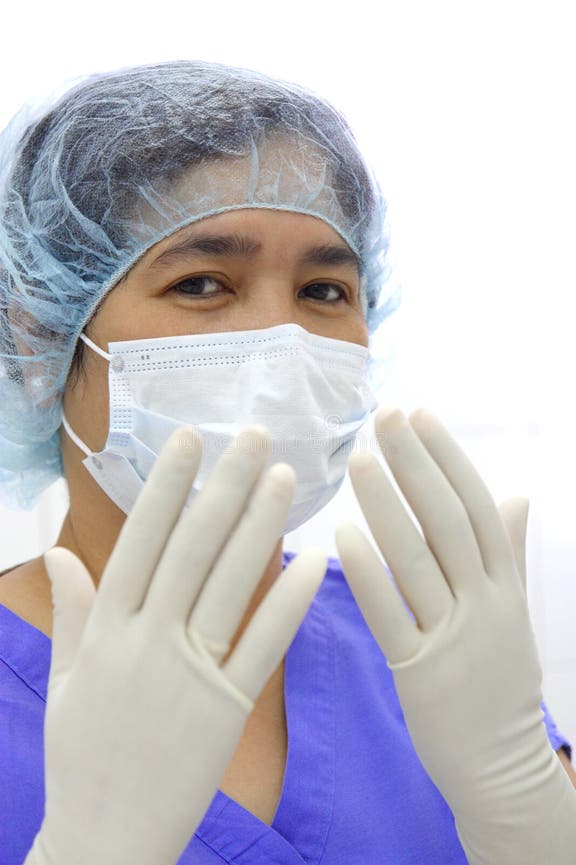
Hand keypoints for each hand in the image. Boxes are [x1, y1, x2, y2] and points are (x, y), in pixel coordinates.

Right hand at [26, 425, 325, 864]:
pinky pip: (263, 646)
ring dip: (259, 526)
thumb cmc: (82, 756)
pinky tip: (316, 560)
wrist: (105, 839)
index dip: (168, 487)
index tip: (191, 439)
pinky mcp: (227, 707)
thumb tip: (61, 555)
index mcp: (106, 630)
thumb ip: (71, 613)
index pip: (141, 541)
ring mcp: (189, 673)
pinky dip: (289, 601)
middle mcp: (148, 641)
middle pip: (192, 549)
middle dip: (224, 487)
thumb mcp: (65, 682)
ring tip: (283, 477)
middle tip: (254, 435)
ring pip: (229, 584)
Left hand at [335, 407, 575, 863]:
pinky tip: (342, 533)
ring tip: (359, 458)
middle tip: (384, 415)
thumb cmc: (499, 681)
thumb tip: (517, 496)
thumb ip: (507, 553)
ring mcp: (454, 638)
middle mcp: (485, 603)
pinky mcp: (421, 674)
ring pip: (418, 559)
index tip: (420, 414)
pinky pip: (391, 614)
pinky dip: (369, 572)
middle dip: (415, 463)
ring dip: (387, 504)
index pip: (476, 505)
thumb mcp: (514, 613)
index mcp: (505, 583)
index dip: (448, 458)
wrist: (502, 766)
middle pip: (447, 520)